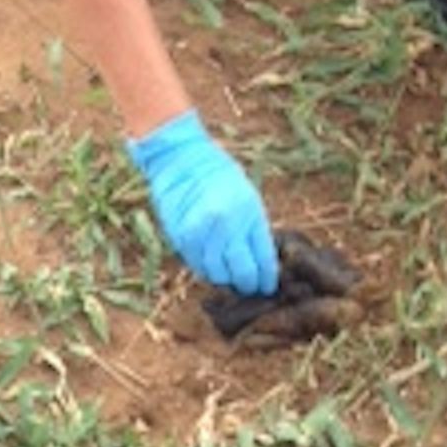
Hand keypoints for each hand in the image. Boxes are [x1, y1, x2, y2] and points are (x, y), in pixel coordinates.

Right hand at [128, 111, 277, 292]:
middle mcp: (227, 227)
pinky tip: (210, 263)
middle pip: (241, 273)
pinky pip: (197, 265)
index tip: (267, 286)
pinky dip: (205, 268)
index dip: (266, 279)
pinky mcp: (182, 239)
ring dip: (225, 278)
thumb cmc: (218, 174)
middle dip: (247, 284)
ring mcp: (202, 235)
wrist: (179, 159)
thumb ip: (253, 230)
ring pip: (217, 275)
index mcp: (249, 214)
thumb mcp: (247, 197)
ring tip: (228, 275)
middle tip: (249, 287)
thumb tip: (259, 262)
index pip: (263, 260)